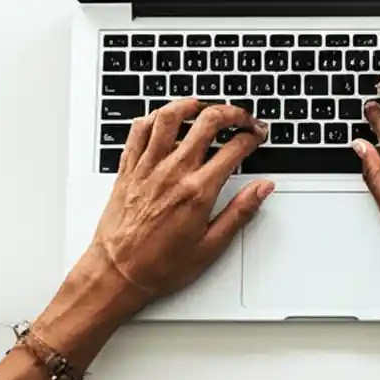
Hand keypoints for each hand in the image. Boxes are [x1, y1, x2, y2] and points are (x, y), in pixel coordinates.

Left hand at [83, 99, 274, 311]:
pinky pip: (138, 132)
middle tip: (240, 117)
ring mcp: (147, 168)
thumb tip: (263, 188)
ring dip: (189, 104)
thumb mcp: (211, 246)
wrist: (116, 274)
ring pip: (169, 117)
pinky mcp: (128, 170)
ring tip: (203, 105)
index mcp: (198, 192)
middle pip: (207, 122)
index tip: (257, 136)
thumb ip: (240, 212)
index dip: (252, 136)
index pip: (234, 148)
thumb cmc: (159, 266)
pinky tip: (163, 119)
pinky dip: (152, 118)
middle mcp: (173, 173)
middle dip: (231, 112)